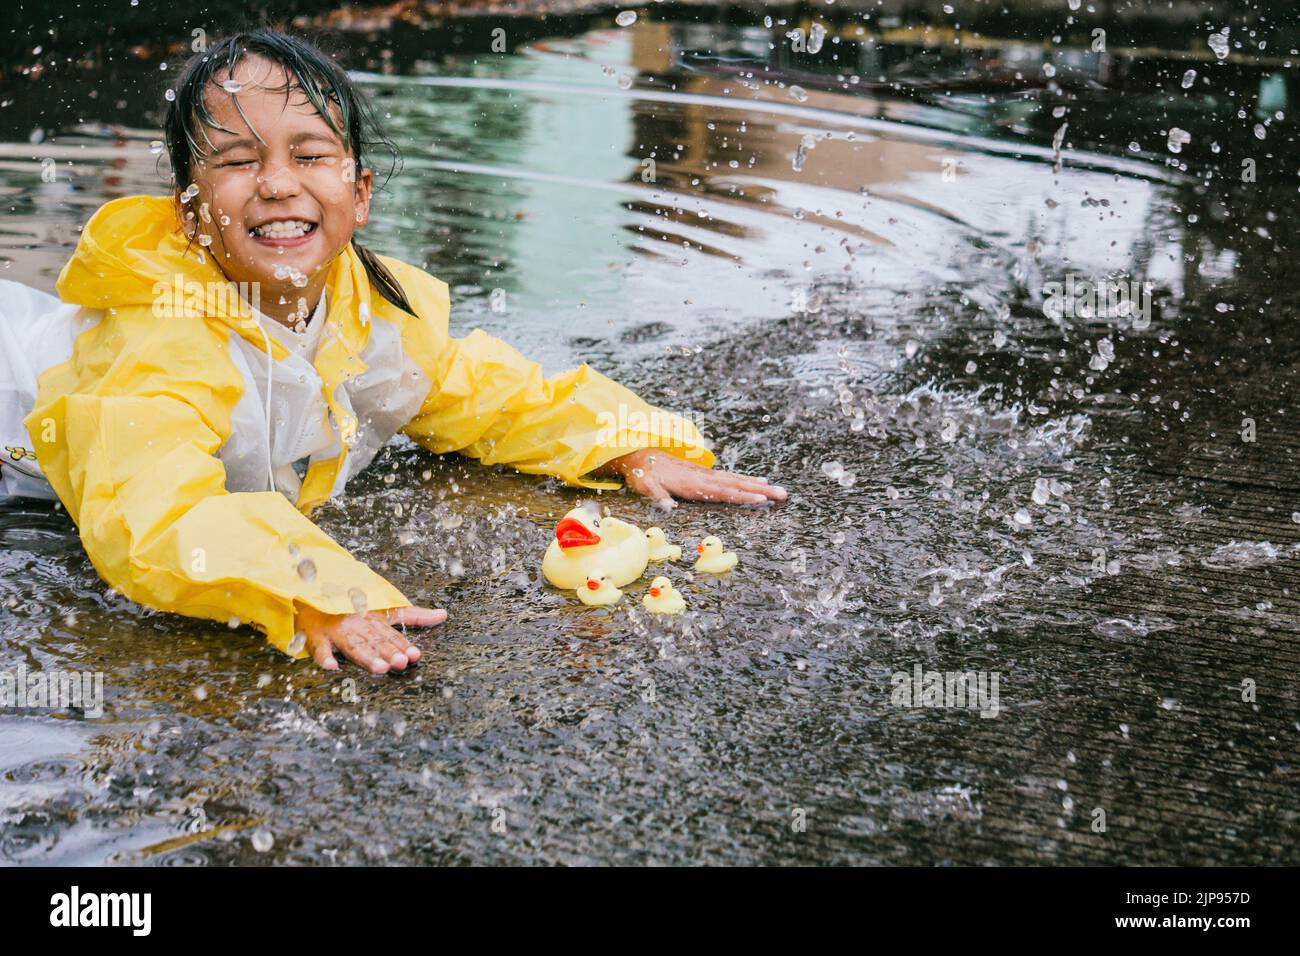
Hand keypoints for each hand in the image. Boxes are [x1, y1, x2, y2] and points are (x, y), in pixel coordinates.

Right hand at [296, 604, 446, 673]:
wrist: (315, 598)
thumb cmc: (355, 609)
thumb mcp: (385, 610)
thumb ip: (414, 615)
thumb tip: (444, 614)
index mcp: (374, 619)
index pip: (391, 635)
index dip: (403, 645)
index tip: (415, 655)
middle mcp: (358, 624)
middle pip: (375, 641)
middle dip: (388, 652)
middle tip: (401, 663)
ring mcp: (337, 631)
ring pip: (354, 645)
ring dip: (366, 656)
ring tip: (380, 668)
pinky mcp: (317, 638)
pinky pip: (320, 649)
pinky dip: (324, 658)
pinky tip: (332, 667)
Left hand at [598, 448, 786, 509]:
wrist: (637, 451)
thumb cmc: (641, 472)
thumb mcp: (644, 485)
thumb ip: (657, 495)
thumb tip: (668, 507)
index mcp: (691, 483)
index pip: (721, 491)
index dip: (741, 496)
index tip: (760, 499)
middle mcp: (702, 477)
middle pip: (736, 485)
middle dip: (760, 490)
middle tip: (783, 494)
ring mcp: (705, 474)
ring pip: (736, 480)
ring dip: (757, 485)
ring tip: (778, 490)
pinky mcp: (704, 473)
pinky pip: (729, 477)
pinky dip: (745, 479)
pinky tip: (757, 481)